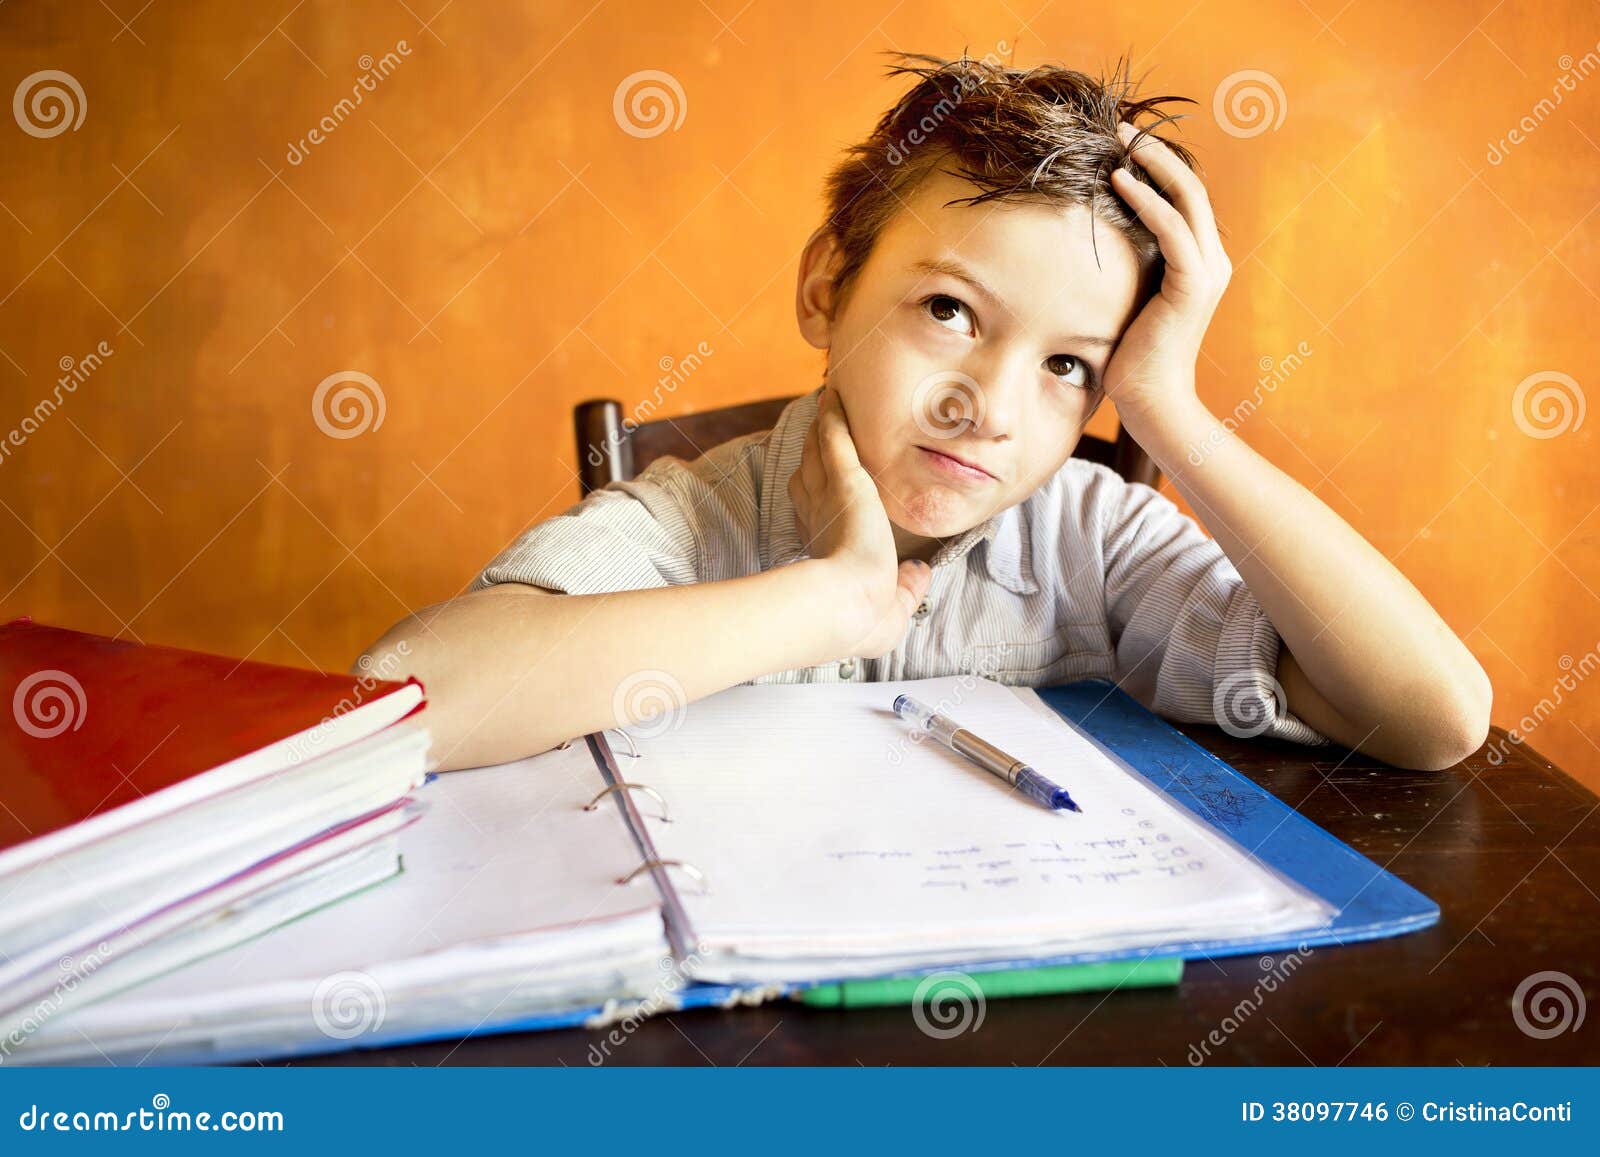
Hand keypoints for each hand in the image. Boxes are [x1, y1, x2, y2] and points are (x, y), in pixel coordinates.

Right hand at [788, 385, 932, 657]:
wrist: (851, 606)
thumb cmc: (864, 618)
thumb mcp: (894, 606)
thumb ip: (908, 586)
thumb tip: (920, 572)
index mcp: (828, 545)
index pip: (817, 509)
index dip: (818, 491)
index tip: (824, 480)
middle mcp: (820, 515)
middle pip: (811, 470)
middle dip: (815, 448)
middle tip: (821, 424)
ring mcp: (829, 494)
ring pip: (819, 449)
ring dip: (822, 426)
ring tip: (828, 400)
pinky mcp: (846, 480)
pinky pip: (835, 437)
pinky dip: (832, 415)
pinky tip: (833, 394)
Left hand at [1103, 121, 1233, 425]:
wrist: (1152, 402)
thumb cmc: (1131, 357)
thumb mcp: (1127, 299)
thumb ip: (1126, 266)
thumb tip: (1091, 239)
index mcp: (1200, 261)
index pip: (1184, 197)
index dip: (1158, 163)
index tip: (1123, 140)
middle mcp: (1212, 260)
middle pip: (1191, 186)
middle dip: (1156, 151)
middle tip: (1121, 126)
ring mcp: (1207, 271)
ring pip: (1186, 198)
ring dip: (1153, 163)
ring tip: (1121, 140)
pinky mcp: (1192, 285)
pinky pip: (1172, 230)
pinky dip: (1148, 201)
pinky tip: (1120, 180)